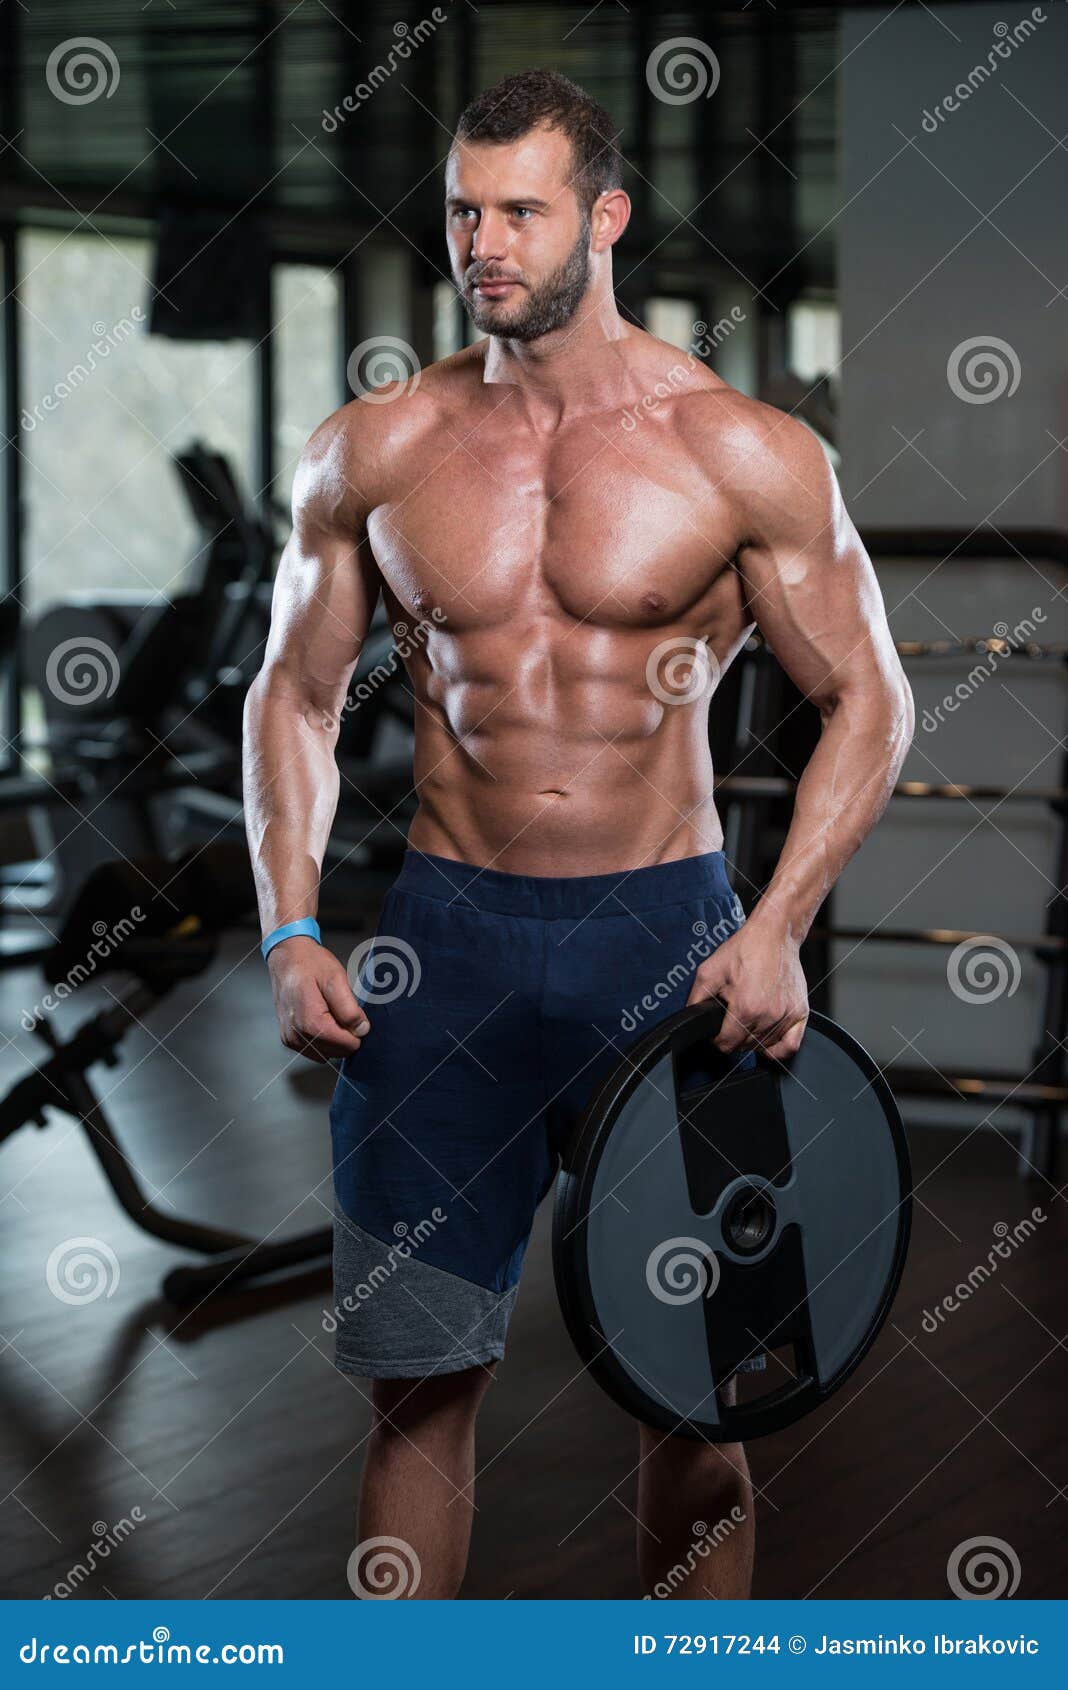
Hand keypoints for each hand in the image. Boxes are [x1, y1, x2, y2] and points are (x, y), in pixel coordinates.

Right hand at [267, 936, 371, 1063]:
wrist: (287, 956)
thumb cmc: (309, 964)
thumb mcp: (336, 980)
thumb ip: (350, 1009)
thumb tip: (361, 1030)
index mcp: (311, 1023)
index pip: (347, 1045)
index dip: (357, 1031)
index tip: (354, 1014)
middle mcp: (298, 1035)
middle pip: (336, 1051)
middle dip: (344, 1034)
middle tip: (340, 1009)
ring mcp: (291, 1038)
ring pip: (325, 1053)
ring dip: (333, 1038)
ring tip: (329, 1012)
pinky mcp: (288, 1037)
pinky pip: (313, 1049)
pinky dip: (321, 1038)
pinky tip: (320, 1017)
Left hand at [686, 913, 808, 1059]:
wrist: (774, 935)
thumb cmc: (745, 949)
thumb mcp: (709, 971)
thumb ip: (696, 999)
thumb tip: (691, 1018)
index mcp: (745, 1008)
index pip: (726, 1044)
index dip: (716, 1039)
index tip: (716, 1031)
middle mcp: (768, 1016)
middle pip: (744, 1047)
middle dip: (733, 1038)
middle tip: (731, 1020)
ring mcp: (786, 1016)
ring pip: (764, 1047)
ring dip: (752, 1040)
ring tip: (747, 1021)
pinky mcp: (800, 1013)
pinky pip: (790, 1046)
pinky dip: (777, 1050)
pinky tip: (767, 1042)